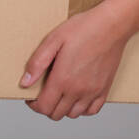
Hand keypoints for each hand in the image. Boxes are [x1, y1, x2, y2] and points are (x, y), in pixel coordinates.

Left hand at [20, 0, 129, 119]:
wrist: (113, 24)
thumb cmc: (85, 28)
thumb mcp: (54, 39)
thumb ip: (38, 62)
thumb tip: (25, 82)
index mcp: (63, 79)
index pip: (43, 107)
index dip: (34, 105)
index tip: (33, 96)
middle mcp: (78, 89)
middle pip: (56, 114)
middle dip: (47, 106)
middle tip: (46, 93)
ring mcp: (93, 91)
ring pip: (73, 114)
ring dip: (64, 108)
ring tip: (61, 94)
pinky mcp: (105, 88)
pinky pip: (92, 110)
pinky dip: (83, 109)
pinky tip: (78, 96)